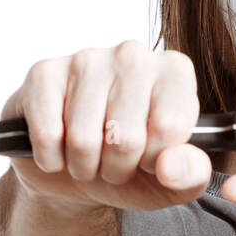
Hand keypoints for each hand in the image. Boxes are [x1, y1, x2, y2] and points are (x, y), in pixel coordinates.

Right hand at [0, 41, 211, 209]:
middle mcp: (133, 55)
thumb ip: (191, 175)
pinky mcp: (43, 73)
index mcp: (175, 73)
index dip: (155, 161)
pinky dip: (51, 158)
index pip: (170, 128)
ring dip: (84, 166)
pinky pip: (47, 134)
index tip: (150, 159)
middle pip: (125, 137)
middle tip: (114, 163)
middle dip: (117, 168)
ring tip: (89, 157)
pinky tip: (59, 147)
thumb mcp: (174, 181)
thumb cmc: (133, 168)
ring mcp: (86, 59)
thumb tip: (169, 167)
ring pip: (83, 139)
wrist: (79, 171)